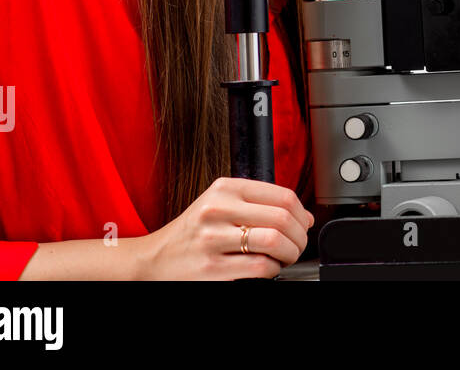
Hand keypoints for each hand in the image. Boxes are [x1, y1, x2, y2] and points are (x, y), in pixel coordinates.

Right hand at [132, 177, 313, 279]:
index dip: (301, 214)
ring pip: (274, 243)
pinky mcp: (212, 270)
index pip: (282, 195)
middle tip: (297, 245)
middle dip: (299, 237)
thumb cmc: (193, 233)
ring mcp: (212, 241)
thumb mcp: (221, 205)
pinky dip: (272, 270)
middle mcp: (217, 210)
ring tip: (283, 258)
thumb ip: (261, 205)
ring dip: (289, 254)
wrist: (154, 260)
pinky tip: (265, 268)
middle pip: (282, 219)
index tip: (302, 225)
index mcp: (224, 189)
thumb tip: (305, 217)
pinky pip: (260, 268)